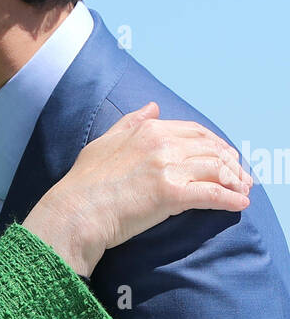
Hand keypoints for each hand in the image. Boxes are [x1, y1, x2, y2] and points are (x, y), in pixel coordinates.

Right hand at [22, 102, 252, 275]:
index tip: (224, 155)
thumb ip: (130, 123)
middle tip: (241, 175)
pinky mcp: (171, 194)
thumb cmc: (83, 183)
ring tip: (243, 190)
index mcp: (148, 130)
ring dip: (235, 180)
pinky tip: (240, 204)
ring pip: (215, 169)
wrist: (75, 211)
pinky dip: (230, 199)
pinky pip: (211, 194)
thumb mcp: (104, 143)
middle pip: (210, 149)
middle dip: (230, 161)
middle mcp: (161, 144)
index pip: (194, 131)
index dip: (214, 143)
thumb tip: (153, 107)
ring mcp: (168, 168)